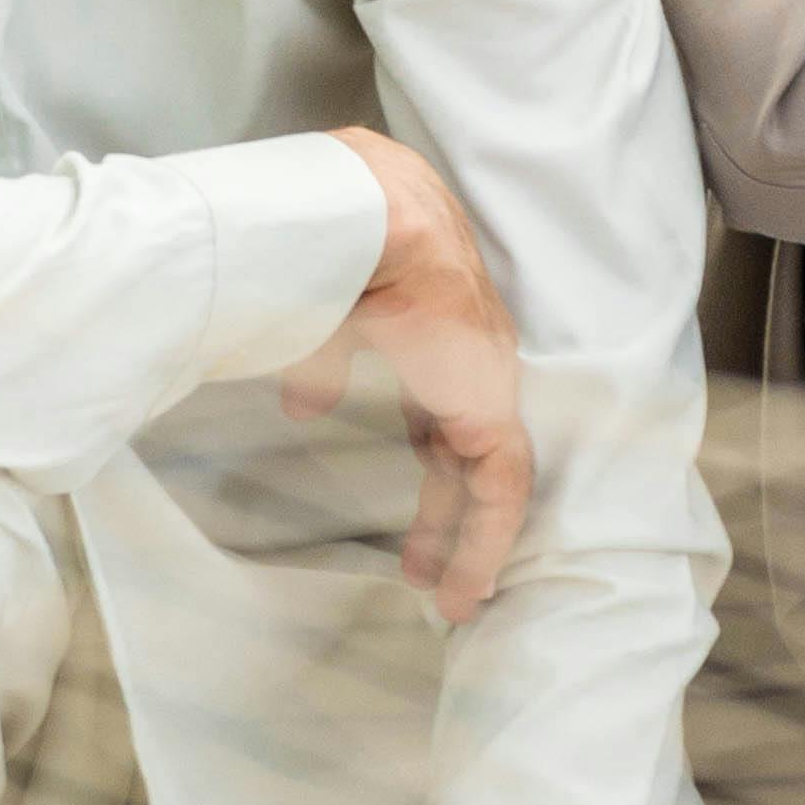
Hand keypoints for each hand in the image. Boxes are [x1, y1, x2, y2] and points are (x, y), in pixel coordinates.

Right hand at [286, 128, 532, 622]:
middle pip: (461, 443)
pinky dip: (484, 538)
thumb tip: (305, 404)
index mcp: (434, 323)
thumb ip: (325, 363)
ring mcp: (485, 378)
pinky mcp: (489, 408)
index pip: (440, 401)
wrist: (368, 214)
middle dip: (443, 506)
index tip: (406, 495)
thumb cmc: (340, 242)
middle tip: (421, 562)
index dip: (428, 455)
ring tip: (448, 591)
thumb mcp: (327, 313)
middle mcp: (471, 352)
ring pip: (489, 473)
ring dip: (466, 534)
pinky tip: (463, 583)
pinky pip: (500, 488)